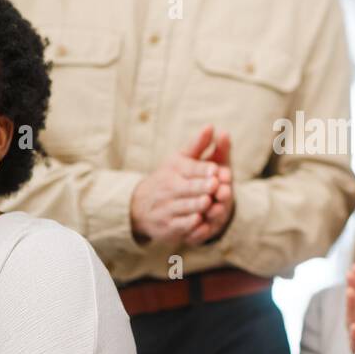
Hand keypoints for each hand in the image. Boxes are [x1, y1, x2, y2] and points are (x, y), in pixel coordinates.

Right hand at [129, 125, 229, 246]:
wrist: (139, 207)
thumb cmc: (169, 179)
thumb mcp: (181, 160)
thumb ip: (198, 145)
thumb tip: (211, 126)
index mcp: (174, 170)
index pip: (189, 168)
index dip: (202, 170)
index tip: (215, 169)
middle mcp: (168, 188)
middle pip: (186, 188)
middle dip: (201, 187)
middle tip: (214, 184)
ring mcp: (167, 208)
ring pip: (184, 207)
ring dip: (197, 206)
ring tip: (208, 202)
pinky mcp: (167, 227)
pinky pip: (179, 226)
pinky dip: (190, 226)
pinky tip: (200, 222)